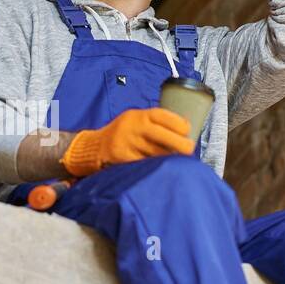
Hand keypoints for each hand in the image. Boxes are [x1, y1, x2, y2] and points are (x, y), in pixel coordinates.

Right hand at [59, 107, 194, 177]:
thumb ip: (154, 123)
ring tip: (177, 160)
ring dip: (170, 158)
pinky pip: (145, 164)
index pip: (164, 116)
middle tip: (189, 150)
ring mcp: (127, 143)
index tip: (188, 131)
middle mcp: (133, 127)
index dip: (180, 124)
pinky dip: (155, 167)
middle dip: (181, 144)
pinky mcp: (123, 158)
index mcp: (139, 115)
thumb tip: (184, 132)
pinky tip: (161, 168)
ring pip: (157, 153)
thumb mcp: (136, 119)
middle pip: (163, 136)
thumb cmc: (123, 133)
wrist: (95, 146)